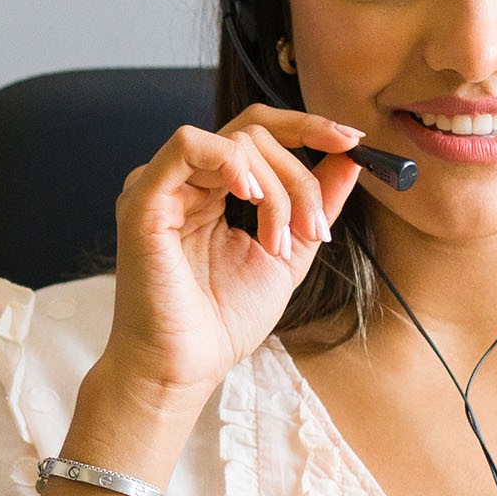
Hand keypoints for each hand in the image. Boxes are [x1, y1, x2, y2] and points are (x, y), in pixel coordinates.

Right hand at [89, 106, 365, 438]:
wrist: (186, 367)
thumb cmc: (223, 321)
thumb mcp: (288, 253)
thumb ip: (315, 204)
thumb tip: (349, 157)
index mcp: (212, 190)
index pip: (258, 134)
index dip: (308, 127)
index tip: (352, 142)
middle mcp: (184, 181)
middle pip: (253, 132)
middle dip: (299, 175)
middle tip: (315, 227)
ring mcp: (161, 186)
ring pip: (234, 140)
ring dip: (276, 186)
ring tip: (278, 242)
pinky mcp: (144, 198)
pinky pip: (189, 146)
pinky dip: (231, 161)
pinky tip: (251, 198)